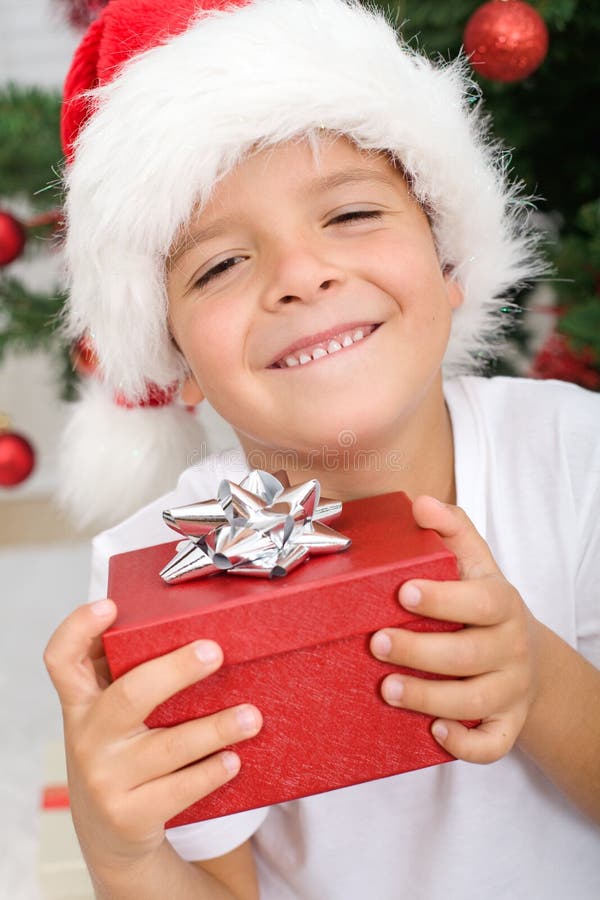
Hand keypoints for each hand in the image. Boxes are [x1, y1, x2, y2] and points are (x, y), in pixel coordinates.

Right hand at [44, 599, 262, 872]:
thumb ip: (130, 674)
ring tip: (251, 716)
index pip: (61, 659)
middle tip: (215, 652)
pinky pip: (178, 790)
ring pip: (168, 747)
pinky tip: (233, 760)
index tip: (109, 605)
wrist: (110, 833)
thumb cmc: (123, 754)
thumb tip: (193, 623)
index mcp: (81, 702)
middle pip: (129, 694)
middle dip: (176, 670)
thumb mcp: (112, 715)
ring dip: (216, 728)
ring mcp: (105, 779)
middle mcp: (87, 737)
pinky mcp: (128, 816)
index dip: (77, 628)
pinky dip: (210, 773)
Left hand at [370, 496, 540, 763]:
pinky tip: (435, 733)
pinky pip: (495, 745)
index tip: (402, 592)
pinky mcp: (509, 724)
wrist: (528, 655)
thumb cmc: (485, 605)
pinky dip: (467, 745)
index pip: (478, 602)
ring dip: (429, 697)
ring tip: (387, 689)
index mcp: (502, 603)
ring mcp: (512, 689)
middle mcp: (511, 647)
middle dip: (420, 652)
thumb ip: (451, 530)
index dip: (442, 599)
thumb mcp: (475, 563)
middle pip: (469, 655)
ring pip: (476, 702)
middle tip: (377, 643)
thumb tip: (421, 503)